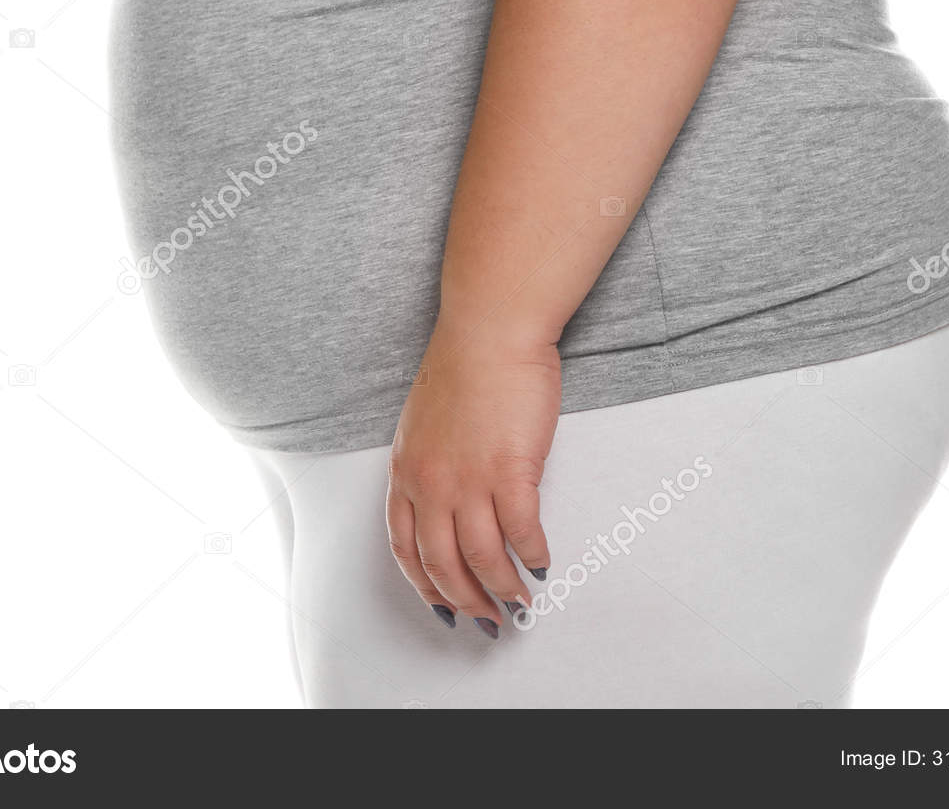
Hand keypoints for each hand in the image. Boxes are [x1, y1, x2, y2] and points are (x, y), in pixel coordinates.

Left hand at [386, 317, 559, 636]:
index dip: (426, 586)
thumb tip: (447, 499)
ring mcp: (469, 479)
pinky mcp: (511, 470)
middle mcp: (431, 483)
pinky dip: (533, 555)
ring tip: (520, 601)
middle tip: (489, 619)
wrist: (490, 329)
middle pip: (443, 564)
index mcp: (405, 470)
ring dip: (502, 587)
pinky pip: (522, 531)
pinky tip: (543, 562)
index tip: (444, 607)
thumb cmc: (464, 364)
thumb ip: (428, 463)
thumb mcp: (424, 421)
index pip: (406, 548)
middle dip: (467, 600)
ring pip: (482, 558)